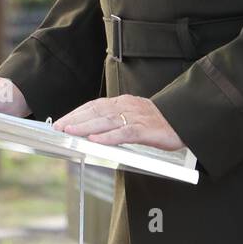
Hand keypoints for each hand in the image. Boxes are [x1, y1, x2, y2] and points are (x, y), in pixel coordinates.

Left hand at [55, 95, 184, 149]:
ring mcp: (135, 117)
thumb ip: (115, 121)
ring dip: (86, 126)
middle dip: (75, 119)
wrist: (184, 120)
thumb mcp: (133, 117)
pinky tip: (95, 140)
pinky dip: (108, 137)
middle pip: (96, 111)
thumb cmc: (157, 122)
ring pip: (106, 120)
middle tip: (58, 127)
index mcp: (122, 102)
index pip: (94, 105)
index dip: (77, 112)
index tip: (62, 120)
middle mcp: (126, 106)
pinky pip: (124, 133)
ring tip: (70, 131)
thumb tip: (92, 131)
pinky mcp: (145, 129)